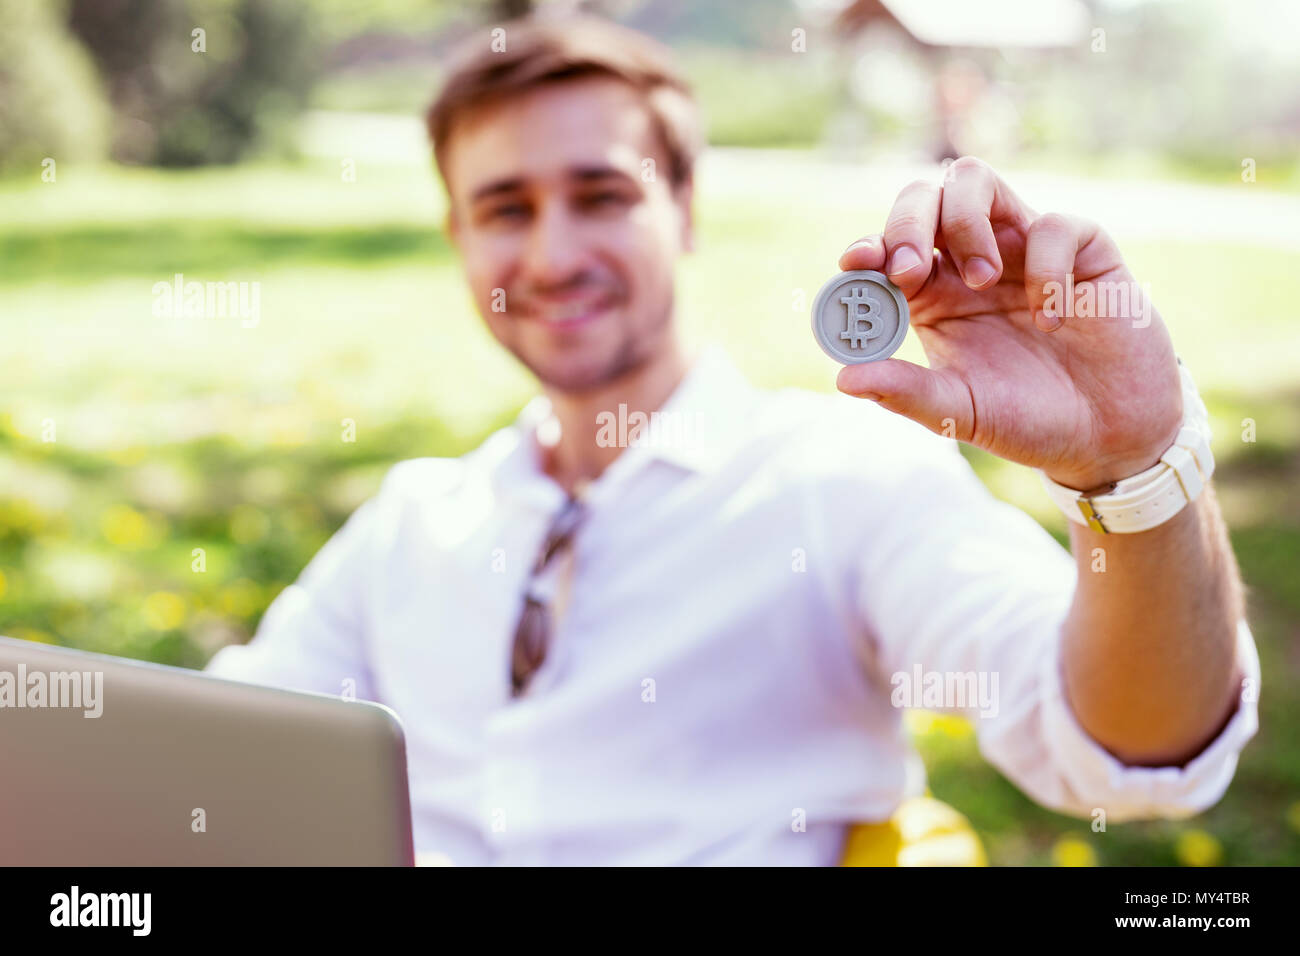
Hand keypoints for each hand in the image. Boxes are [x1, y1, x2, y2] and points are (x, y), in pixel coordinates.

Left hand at [835, 157, 1183, 490]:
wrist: (1107, 437)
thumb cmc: (1026, 420)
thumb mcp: (957, 412)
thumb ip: (904, 392)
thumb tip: (843, 378)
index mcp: (931, 296)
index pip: (886, 250)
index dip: (868, 248)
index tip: (857, 262)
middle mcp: (969, 262)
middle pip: (924, 199)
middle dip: (907, 223)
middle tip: (910, 270)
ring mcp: (1023, 249)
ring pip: (975, 181)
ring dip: (965, 221)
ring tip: (982, 281)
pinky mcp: (1082, 250)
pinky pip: (1055, 226)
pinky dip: (1046, 268)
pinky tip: (1051, 319)